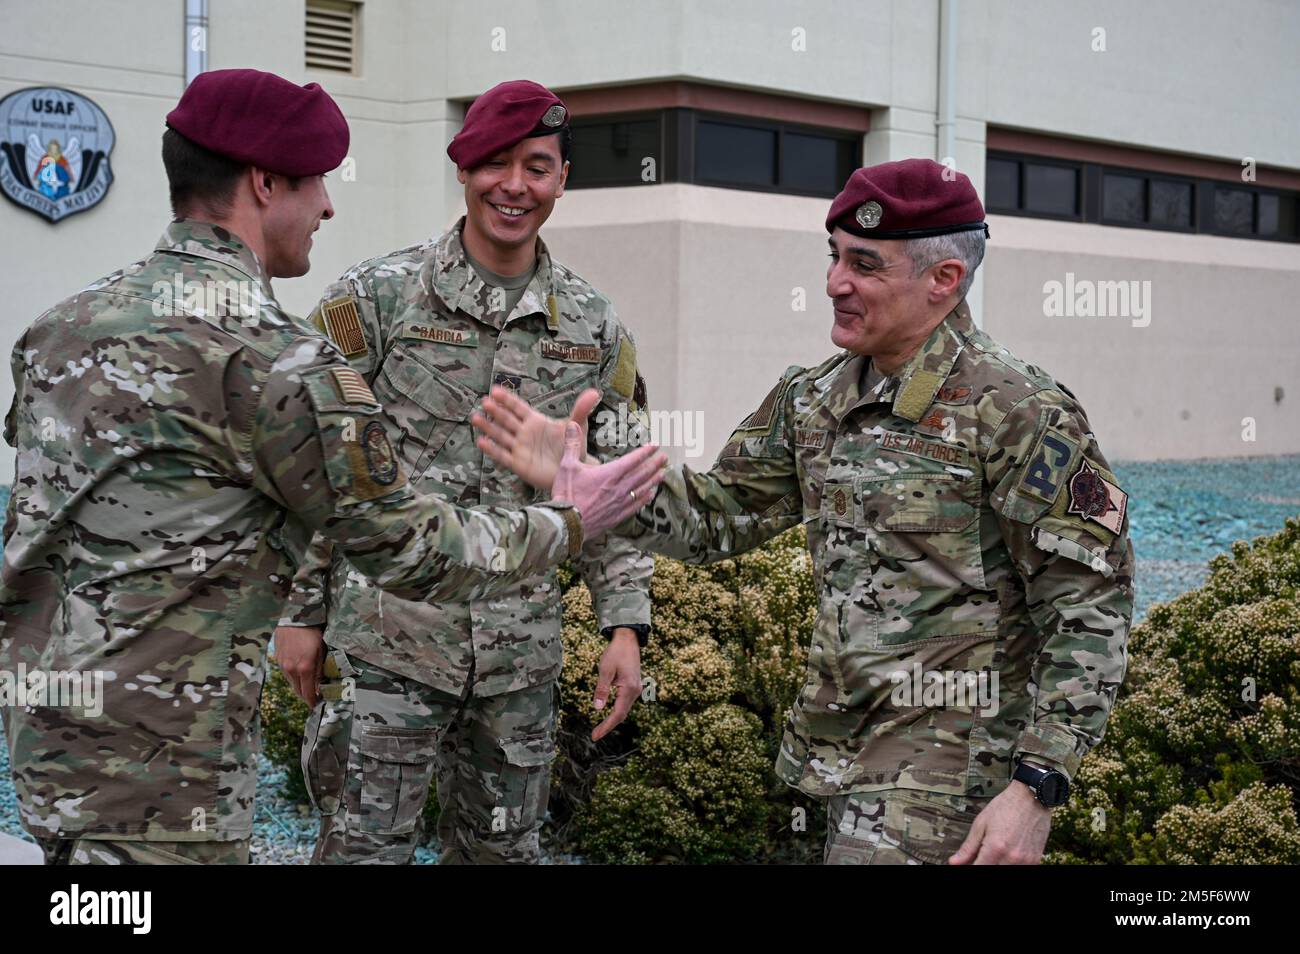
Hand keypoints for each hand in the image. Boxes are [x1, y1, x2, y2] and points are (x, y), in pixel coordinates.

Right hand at [273, 625, 325, 705]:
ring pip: (291, 683)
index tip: (317, 705)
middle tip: (313, 697)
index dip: (312, 701)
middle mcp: (291, 670)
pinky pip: (286, 674)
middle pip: (297, 691)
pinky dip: (293, 677)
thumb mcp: (322, 650)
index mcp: (305, 668)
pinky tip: (299, 673)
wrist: (294, 617)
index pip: (307, 693)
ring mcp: (283, 665)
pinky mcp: (278, 659)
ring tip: (307, 686)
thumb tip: (320, 684)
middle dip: (306, 696)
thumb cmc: (313, 632)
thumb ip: (320, 669)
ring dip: (299, 686)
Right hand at [472, 386, 600, 491]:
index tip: (495, 389)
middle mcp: (524, 433)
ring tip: (475, 418)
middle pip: (507, 420)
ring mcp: (519, 448)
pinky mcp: (518, 464)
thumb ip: (581, 410)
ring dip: (488, 427)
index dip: (507, 399)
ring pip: (501, 436)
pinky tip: (482, 441)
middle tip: (485, 401)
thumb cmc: (573, 447)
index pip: (518, 407)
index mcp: (535, 421)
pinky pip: (503, 456)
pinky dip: (493, 449)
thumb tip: (595, 392)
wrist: (574, 471)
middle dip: (496, 411)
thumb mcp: (578, 427)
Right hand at [552, 420, 665, 539]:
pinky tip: (650, 495)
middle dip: (654, 464)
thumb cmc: (567, 494)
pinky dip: (645, 498)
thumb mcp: (567, 466)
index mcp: (610, 473)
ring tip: (663, 473)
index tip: (655, 445)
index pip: (633, 460)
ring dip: (654, 480)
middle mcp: (619, 487)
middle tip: (664, 458)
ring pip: (642, 489)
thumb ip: (572, 444)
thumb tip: (572, 424)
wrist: (567, 523)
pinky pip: (637, 505)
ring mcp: (620, 502)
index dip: (645, 452)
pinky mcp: (618, 515)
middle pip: (642, 473)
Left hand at [592, 629, 641, 740]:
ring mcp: (636, 689)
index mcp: (629, 688)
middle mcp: (635, 691)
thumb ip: (602, 689)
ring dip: (612, 719)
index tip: (595, 736)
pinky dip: (616, 711)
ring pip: (624, 710)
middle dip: (608, 726)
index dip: (606, 726)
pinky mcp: (633, 686)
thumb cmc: (616, 652)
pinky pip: (625, 703)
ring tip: (599, 728)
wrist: (628, 639)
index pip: (617, 714)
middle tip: (594, 736)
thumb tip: (597, 708)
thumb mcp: (605, 669)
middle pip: (622, 715)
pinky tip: (608, 714)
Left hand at [948, 777, 1051, 863]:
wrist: (1031, 797)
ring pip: (1005, 870)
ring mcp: (1025, 861)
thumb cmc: (1005, 806)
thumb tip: (954, 863)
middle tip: (982, 854)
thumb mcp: (981, 824)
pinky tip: (1007, 853)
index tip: (968, 863)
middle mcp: (1011, 858)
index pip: (978, 869)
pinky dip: (1010, 863)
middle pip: (992, 871)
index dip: (970, 867)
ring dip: (998, 864)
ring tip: (996, 851)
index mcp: (995, 848)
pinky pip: (1020, 868)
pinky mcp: (1035, 860)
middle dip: (984, 864)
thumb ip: (968, 847)